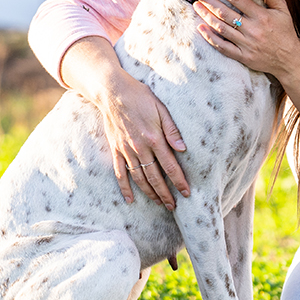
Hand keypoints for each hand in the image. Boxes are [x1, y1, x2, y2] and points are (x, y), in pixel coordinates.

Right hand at [61, 37, 189, 208]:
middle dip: (166, 194)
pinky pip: (120, 173)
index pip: (170, 166)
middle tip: (174, 207)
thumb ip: (172, 130)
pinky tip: (130, 200)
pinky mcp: (116, 150)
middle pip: (155, 177)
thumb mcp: (161, 109)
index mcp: (154, 138)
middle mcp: (140, 148)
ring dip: (150, 193)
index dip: (179, 181)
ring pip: (139, 178)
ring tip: (159, 204)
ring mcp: (126, 151)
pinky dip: (125, 188)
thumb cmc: (140, 97)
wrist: (112, 92)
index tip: (187, 193)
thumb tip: (183, 148)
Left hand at [191, 0, 299, 76]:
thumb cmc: (286, 32)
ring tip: (196, 5)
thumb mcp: (283, 11)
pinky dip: (210, 38)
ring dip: (206, 16)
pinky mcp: (242, 56)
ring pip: (221, 28)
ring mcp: (246, 44)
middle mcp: (252, 29)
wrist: (290, 60)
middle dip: (208, 0)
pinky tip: (201, 28)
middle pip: (225, 12)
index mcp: (262, 16)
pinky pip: (223, 47)